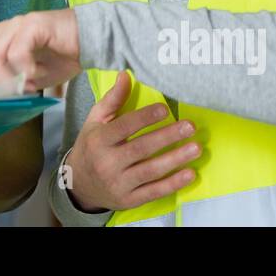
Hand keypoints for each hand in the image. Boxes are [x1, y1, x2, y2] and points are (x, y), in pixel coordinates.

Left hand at [0, 9, 81, 97]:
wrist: (91, 39)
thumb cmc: (58, 56)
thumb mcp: (25, 78)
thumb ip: (2, 85)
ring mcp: (15, 27)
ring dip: (2, 81)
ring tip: (22, 90)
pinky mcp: (34, 26)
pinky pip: (18, 51)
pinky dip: (24, 71)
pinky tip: (36, 79)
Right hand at [63, 72, 199, 212]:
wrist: (79, 185)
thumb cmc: (91, 147)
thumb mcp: (96, 121)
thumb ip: (113, 99)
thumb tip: (126, 74)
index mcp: (99, 140)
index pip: (124, 127)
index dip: (144, 118)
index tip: (165, 109)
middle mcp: (107, 163)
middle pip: (141, 148)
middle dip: (167, 137)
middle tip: (190, 126)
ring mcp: (118, 184)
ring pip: (150, 171)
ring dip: (175, 160)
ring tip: (196, 148)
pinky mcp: (128, 200)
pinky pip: (154, 192)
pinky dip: (173, 184)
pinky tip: (190, 174)